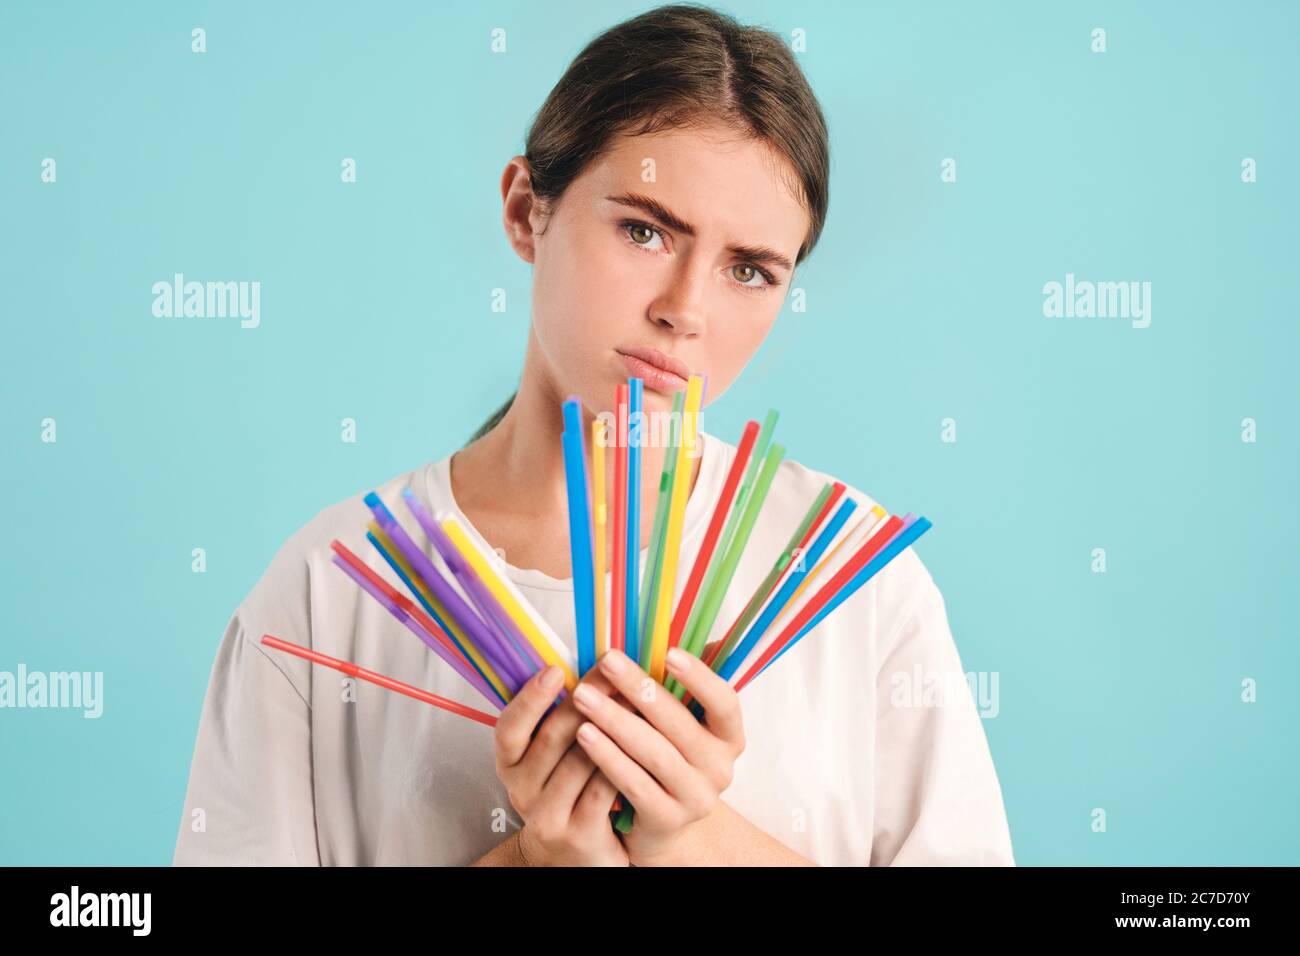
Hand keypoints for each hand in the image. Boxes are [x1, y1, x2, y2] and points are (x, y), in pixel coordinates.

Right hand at [493, 664, 628, 865]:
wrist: (575, 857)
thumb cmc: (570, 792)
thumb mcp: (552, 758)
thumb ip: (562, 717)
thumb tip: (590, 663)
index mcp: (510, 765)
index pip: (509, 728)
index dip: (530, 698)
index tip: (555, 670)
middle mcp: (520, 791)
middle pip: (552, 737)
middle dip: (587, 699)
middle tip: (615, 670)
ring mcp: (547, 816)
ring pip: (581, 761)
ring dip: (612, 726)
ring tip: (637, 698)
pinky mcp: (578, 835)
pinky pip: (603, 789)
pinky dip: (622, 761)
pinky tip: (644, 740)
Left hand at [570, 645, 745, 865]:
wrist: (658, 824)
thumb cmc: (665, 757)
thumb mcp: (681, 723)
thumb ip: (681, 684)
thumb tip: (683, 631)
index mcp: (729, 736)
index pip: (725, 702)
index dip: (700, 677)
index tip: (669, 652)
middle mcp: (720, 768)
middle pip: (679, 724)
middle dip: (639, 688)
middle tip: (606, 661)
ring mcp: (695, 798)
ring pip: (654, 753)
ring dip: (615, 720)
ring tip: (583, 696)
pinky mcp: (666, 819)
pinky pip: (634, 783)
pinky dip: (607, 757)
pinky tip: (583, 735)